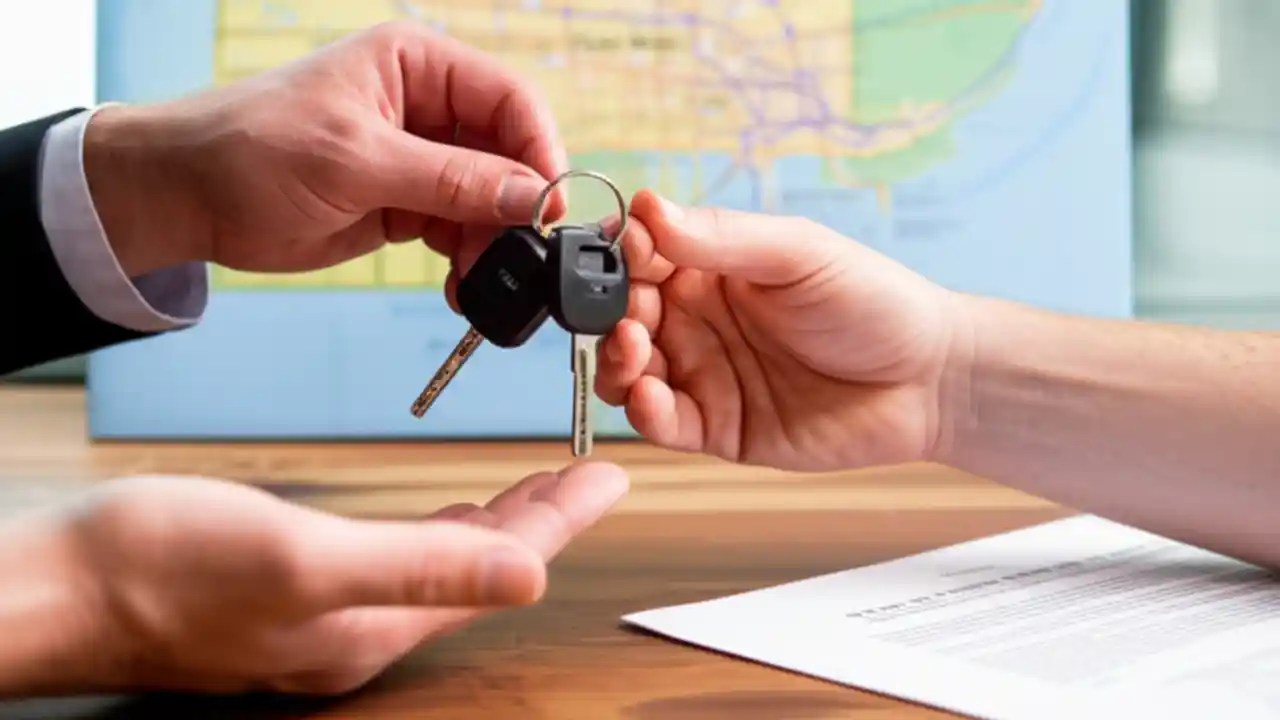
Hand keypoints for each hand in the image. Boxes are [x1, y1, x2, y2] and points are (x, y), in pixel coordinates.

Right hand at [0, 463, 626, 696]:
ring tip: (540, 487)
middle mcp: (364, 626)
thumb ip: (419, 568)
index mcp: (377, 625)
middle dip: (541, 518)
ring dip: (496, 521)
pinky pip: (398, 556)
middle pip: (483, 565)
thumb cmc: (166, 569)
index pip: (502, 565)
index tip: (611, 477)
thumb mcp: (304, 560)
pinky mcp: (298, 587)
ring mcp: (331, 610)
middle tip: (590, 476)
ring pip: (444, 560)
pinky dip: (440, 526)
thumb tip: (531, 577)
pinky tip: (443, 512)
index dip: (560, 519)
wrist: (66, 584)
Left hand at [82, 20, 566, 297]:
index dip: (539, 149)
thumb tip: (529, 196)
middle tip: (520, 253)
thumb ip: (450, 180)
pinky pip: (461, 230)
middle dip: (516, 205)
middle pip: (507, 153)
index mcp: (416, 64)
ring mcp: (418, 158)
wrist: (187, 198)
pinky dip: (470, 259)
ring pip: (489, 199)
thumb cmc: (249, 150)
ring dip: (494, 242)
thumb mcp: (357, 160)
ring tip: (481, 278)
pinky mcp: (406, 203)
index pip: (508, 98)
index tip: (551, 203)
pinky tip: (464, 286)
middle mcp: (426, 106)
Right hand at [597, 190, 966, 471]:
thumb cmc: (873, 302)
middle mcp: (698, 319)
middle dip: (608, 313)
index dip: (620, 253)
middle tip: (627, 315)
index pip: (641, 254)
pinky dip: (645, 412)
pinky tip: (651, 396)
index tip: (621, 252)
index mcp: (712, 266)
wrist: (929, 381)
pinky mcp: (717, 428)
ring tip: (634, 351)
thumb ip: (724, 236)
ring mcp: (704, 375)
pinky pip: (663, 424)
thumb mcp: (799, 253)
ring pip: (630, 371)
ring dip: (616, 362)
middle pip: (622, 315)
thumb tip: (648, 207)